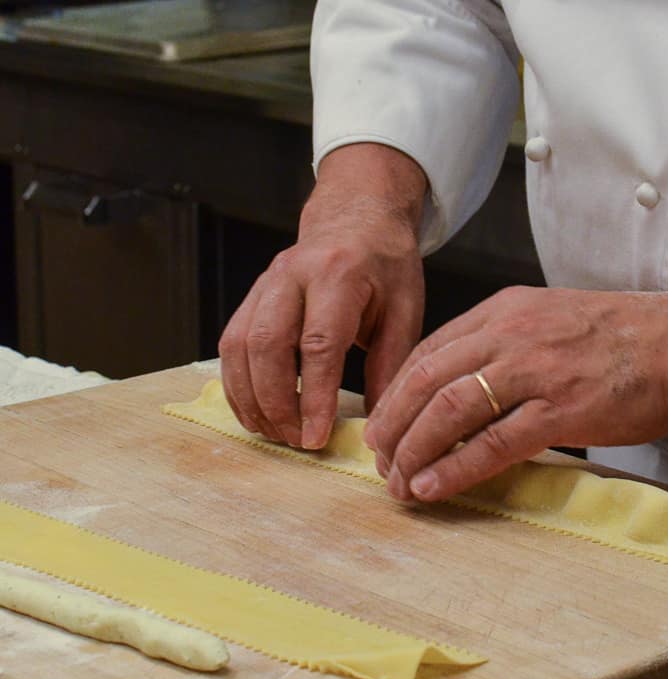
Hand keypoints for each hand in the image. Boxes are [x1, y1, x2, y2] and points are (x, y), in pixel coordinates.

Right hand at [218, 144, 426, 449]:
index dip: (314, 396)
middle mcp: (292, 275)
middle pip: (267, 346)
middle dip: (276, 402)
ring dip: (250, 397)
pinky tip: (256, 411)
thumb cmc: (387, 266)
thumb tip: (377, 421)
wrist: (357, 219)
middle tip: (295, 440)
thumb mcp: (405, 310)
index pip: (318, 343)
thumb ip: (390, 364)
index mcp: (339, 275)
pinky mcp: (251, 296)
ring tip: (274, 433)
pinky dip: (238, 383)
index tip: (316, 436)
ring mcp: (265, 283)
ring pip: (238, 346)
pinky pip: (231, 343)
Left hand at [364, 276, 667, 502]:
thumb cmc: (628, 336)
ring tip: (397, 481)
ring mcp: (534, 371)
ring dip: (414, 450)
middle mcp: (509, 335)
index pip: (430, 351)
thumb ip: (511, 346)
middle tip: (379, 459)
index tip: (385, 423)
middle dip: (393, 425)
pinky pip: (491, 443)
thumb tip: (476, 390)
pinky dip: (454, 468)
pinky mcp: (561, 410)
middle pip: (426, 380)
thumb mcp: (554, 320)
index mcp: (506, 311)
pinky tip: (431, 487)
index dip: (397, 392)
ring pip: (448, 410)